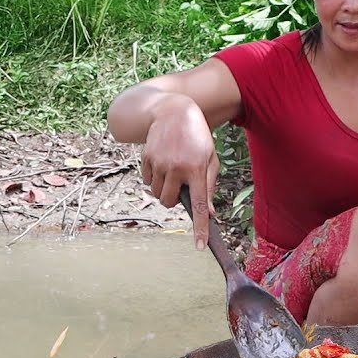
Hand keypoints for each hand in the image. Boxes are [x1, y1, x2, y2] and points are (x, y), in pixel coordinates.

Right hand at [139, 100, 217, 248]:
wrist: (174, 111)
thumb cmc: (197, 137)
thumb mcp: (210, 158)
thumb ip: (209, 186)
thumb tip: (208, 214)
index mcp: (197, 169)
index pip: (199, 206)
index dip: (199, 228)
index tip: (199, 246)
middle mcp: (177, 168)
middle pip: (169, 202)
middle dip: (174, 200)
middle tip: (180, 186)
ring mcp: (160, 163)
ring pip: (157, 194)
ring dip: (164, 189)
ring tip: (172, 170)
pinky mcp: (146, 158)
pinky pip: (147, 181)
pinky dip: (154, 179)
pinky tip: (162, 163)